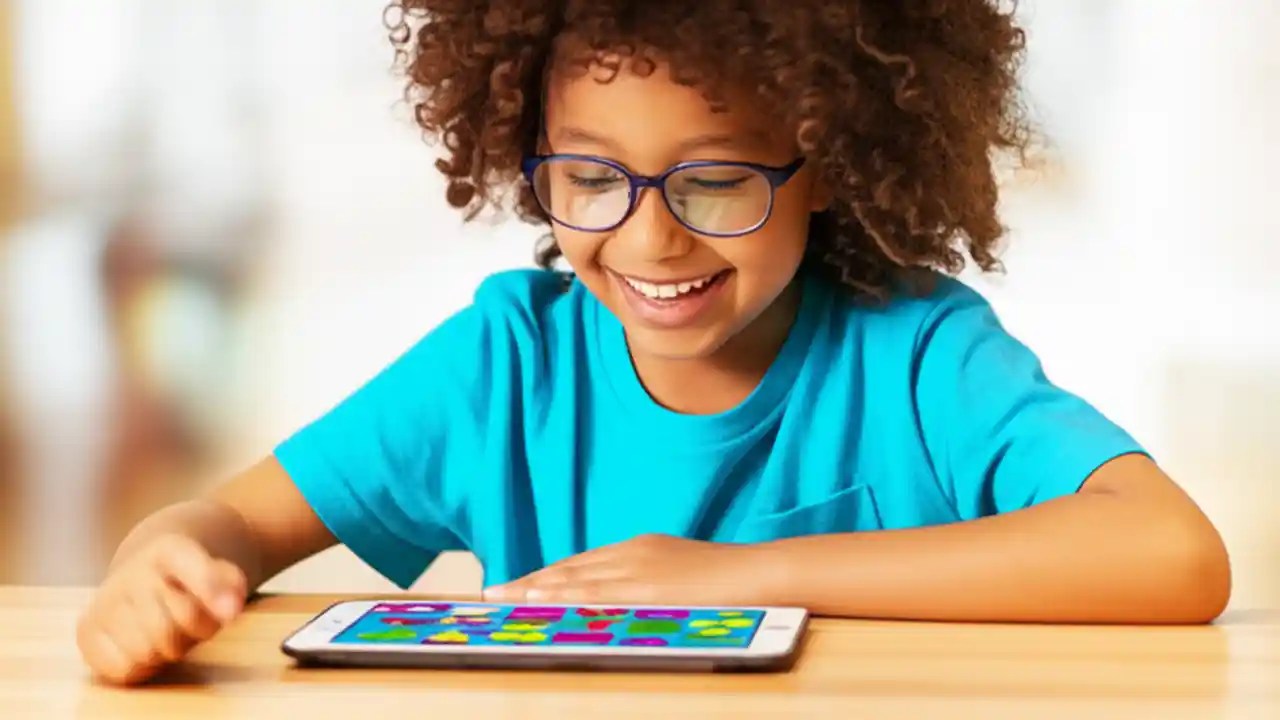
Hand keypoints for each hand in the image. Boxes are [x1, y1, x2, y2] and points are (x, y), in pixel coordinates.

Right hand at [76, 534, 247, 684]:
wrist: (147, 578)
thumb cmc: (191, 584)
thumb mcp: (219, 576)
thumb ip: (231, 587)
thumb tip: (230, 610)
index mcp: (169, 550)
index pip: (191, 570)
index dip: (210, 590)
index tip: (232, 613)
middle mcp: (130, 572)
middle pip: (173, 628)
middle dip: (191, 635)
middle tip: (192, 623)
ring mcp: (104, 601)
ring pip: (146, 652)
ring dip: (166, 652)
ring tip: (168, 632)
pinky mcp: (86, 631)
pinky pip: (122, 669)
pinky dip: (141, 667)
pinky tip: (145, 646)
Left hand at [483, 534, 783, 605]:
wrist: (764, 573)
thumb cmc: (731, 581)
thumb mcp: (681, 577)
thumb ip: (651, 585)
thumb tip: (625, 603)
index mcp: (640, 549)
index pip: (581, 564)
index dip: (546, 576)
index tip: (518, 586)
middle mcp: (632, 554)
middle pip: (569, 569)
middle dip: (530, 582)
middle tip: (492, 593)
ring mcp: (638, 569)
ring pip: (575, 580)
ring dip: (534, 590)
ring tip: (501, 598)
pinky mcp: (647, 587)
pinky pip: (595, 595)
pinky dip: (563, 598)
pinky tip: (538, 602)